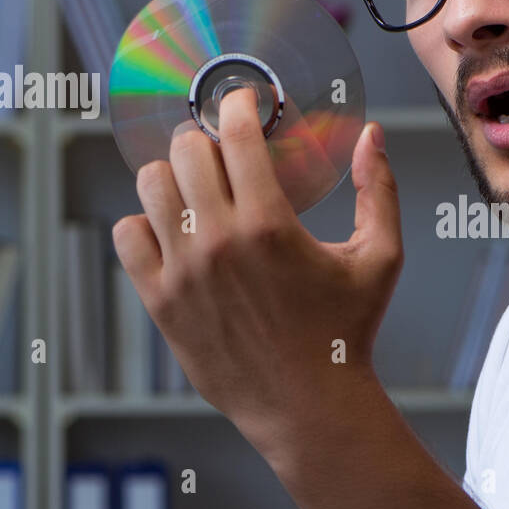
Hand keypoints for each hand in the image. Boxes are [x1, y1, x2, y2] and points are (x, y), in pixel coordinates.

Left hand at [111, 88, 401, 463]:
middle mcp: (219, 242)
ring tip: (198, 188)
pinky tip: (175, 230)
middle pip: (185, 152)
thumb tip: (372, 136)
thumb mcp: (380, 258)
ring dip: (174, 175)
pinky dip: (145, 223)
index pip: (234, 135)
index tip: (241, 103)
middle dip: (206, 139)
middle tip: (223, 150)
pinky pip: (128, 235)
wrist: (307, 405)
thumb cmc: (347, 331)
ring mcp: (183, 272)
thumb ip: (377, 190)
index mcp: (270, 225)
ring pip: (150, 186)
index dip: (236, 106)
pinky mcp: (160, 301)